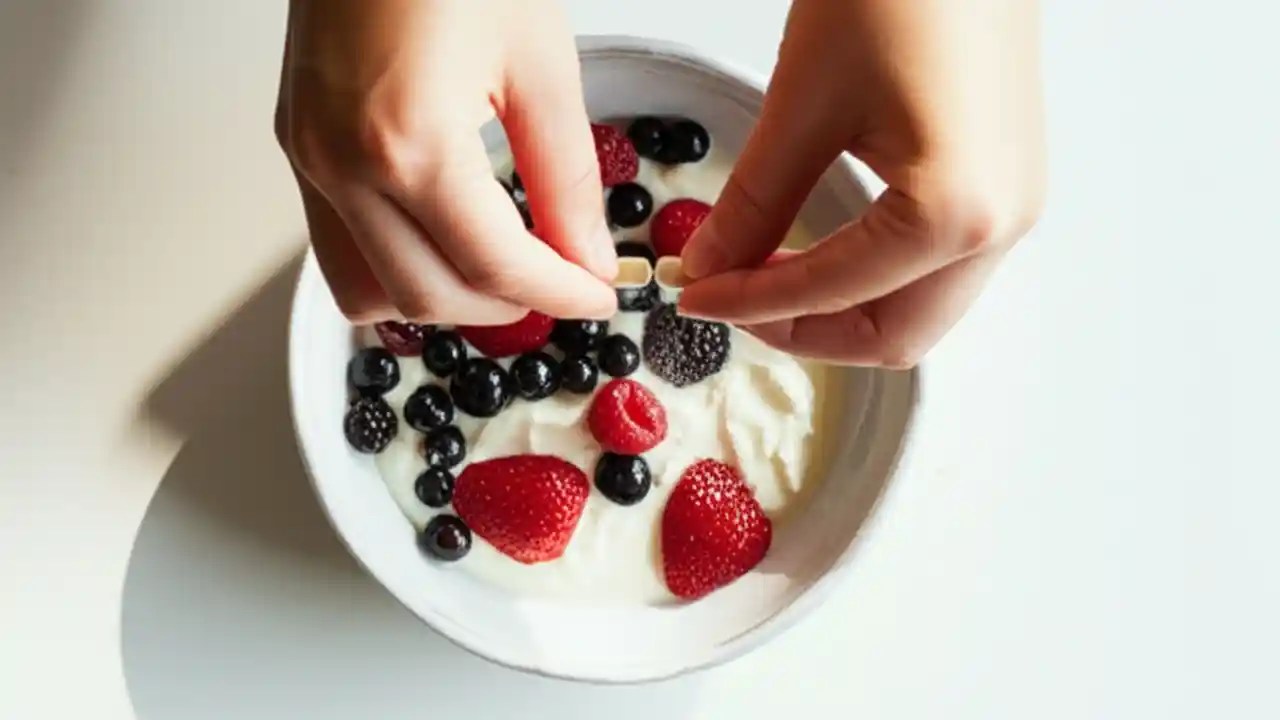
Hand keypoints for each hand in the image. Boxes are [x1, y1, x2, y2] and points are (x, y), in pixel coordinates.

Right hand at [275, 0, 617, 324]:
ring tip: (501, 265)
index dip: (559, 294)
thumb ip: (567, 178)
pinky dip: (398, 264)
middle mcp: (342, 164)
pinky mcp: (298, 148)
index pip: (493, 267)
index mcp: (408, 141)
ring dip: (443, 297)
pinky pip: (340, 250)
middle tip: (560, 279)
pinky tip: (446, 234)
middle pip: (429, 298)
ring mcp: (309, 160)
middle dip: (508, 305)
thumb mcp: (540, 63)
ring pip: (369, 294)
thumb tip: (586, 257)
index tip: (598, 295)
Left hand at [679, 0, 1045, 366]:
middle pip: (892, 337)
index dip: (748, 304)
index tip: (692, 293)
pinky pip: (937, 269)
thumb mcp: (804, 104)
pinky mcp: (1005, 185)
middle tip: (731, 300)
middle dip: (802, 331)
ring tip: (766, 275)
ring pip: (918, 311)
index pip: (830, 295)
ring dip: (840, 310)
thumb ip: (754, 203)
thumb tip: (709, 265)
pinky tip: (821, 249)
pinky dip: (873, 278)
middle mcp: (1000, 225)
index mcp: (955, 213)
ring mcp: (1012, 208)